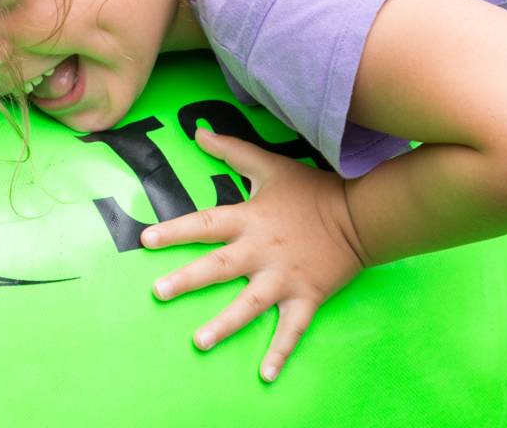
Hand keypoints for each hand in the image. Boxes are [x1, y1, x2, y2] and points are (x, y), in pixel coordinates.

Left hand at [141, 128, 367, 382]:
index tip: (146, 240)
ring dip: (225, 324)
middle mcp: (261, 251)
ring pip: (250, 304)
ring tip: (199, 341)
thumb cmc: (311, 189)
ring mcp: (284, 278)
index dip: (175, 230)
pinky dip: (280, 352)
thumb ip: (232, 150)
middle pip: (219, 267)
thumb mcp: (270, 164)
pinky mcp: (306, 297)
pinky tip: (265, 375)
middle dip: (188, 280)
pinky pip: (291, 329)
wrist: (360, 214)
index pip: (205, 223)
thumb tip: (197, 131)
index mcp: (249, 220)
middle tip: (158, 292)